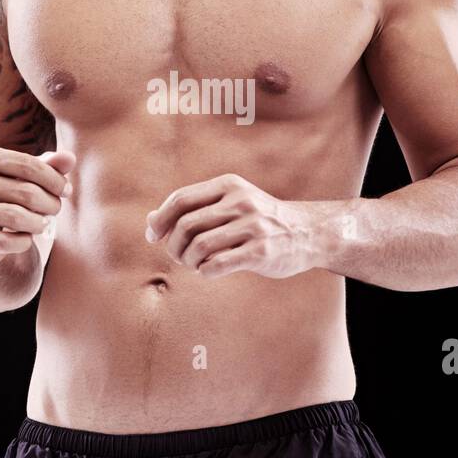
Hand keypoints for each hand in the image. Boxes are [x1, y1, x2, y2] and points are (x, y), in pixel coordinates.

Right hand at [0, 146, 75, 264]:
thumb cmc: (14, 193)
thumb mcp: (31, 175)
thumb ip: (51, 165)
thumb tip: (70, 158)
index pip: (29, 165)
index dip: (55, 180)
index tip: (66, 191)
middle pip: (27, 193)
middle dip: (51, 204)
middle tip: (55, 209)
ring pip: (17, 218)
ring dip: (40, 223)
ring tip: (44, 223)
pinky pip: (10, 241)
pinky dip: (26, 241)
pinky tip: (26, 237)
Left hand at [145, 173, 317, 279]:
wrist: (307, 232)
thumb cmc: (259, 220)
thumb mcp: (229, 204)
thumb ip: (192, 209)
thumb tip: (150, 221)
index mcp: (228, 185)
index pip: (180, 199)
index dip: (160, 220)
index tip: (154, 236)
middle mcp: (240, 202)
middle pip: (186, 224)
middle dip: (173, 245)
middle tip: (178, 256)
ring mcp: (252, 226)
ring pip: (199, 246)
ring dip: (188, 261)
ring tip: (194, 264)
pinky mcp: (261, 251)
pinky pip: (218, 264)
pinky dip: (205, 271)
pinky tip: (209, 271)